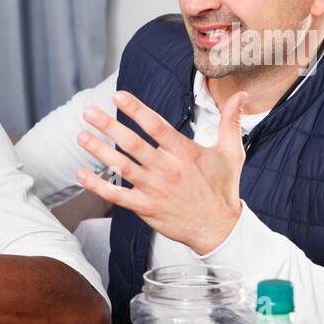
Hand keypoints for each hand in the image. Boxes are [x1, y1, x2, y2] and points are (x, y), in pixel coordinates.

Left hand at [75, 90, 245, 254]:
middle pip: (132, 143)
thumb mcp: (232, 152)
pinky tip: (81, 174)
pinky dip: (97, 186)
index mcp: (184, 152)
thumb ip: (231, 121)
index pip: (156, 125)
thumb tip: (242, 94)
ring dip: (99, 151)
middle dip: (108, 126)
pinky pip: (116, 196)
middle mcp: (166, 169)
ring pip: (121, 167)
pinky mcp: (145, 207)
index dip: (136, 109)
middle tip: (88, 112)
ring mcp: (154, 189)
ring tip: (81, 136)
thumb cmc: (223, 188)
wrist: (219, 228)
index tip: (117, 96)